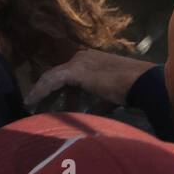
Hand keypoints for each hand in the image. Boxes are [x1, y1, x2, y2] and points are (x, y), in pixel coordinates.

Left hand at [25, 48, 156, 107]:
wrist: (142, 83)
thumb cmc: (131, 90)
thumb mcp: (110, 97)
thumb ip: (97, 102)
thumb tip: (90, 116)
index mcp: (91, 61)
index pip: (68, 75)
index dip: (58, 90)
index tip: (51, 104)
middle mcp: (83, 57)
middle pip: (57, 75)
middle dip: (46, 92)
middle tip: (36, 106)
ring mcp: (78, 62)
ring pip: (52, 77)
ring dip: (40, 92)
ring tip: (30, 105)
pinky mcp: (75, 70)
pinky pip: (52, 81)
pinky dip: (40, 91)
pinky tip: (31, 101)